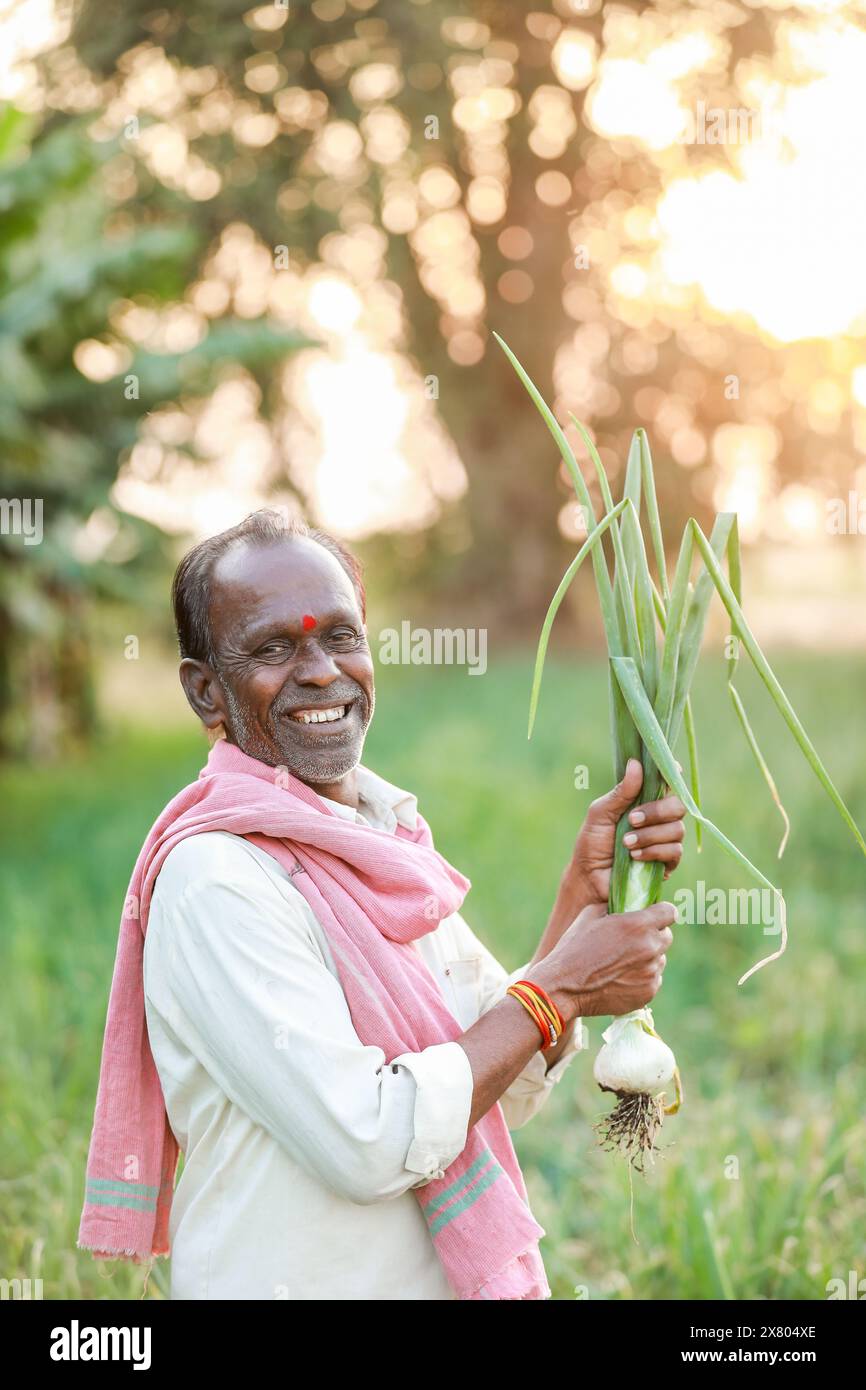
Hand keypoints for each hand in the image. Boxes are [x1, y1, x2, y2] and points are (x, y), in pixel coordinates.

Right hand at [536, 899, 675, 1018]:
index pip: (670, 912)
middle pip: (666, 936)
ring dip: (647, 957)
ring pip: (659, 959)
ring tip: (622, 961)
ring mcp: (651, 972)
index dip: (661, 912)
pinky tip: (621, 977)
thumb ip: (615, 907)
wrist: (564, 987)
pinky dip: (642, 977)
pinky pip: (653, 979)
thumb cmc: (574, 947)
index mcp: (638, 924)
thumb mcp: (590, 914)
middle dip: (654, 935)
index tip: (653, 916)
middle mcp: (650, 947)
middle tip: (633, 940)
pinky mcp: (648, 993)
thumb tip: (626, 906)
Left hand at [566, 757, 686, 911]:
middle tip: (632, 819)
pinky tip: (635, 856)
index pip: (666, 783)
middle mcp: (659, 818)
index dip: (672, 774)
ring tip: (626, 843)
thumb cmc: (592, 843)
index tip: (673, 769)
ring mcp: (665, 840)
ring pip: (677, 829)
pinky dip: (654, 851)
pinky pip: (675, 851)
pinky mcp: (668, 862)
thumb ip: (621, 792)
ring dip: (650, 835)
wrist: (590, 878)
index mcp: (644, 801)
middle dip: (657, 811)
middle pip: (679, 805)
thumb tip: (635, 763)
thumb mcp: (601, 813)